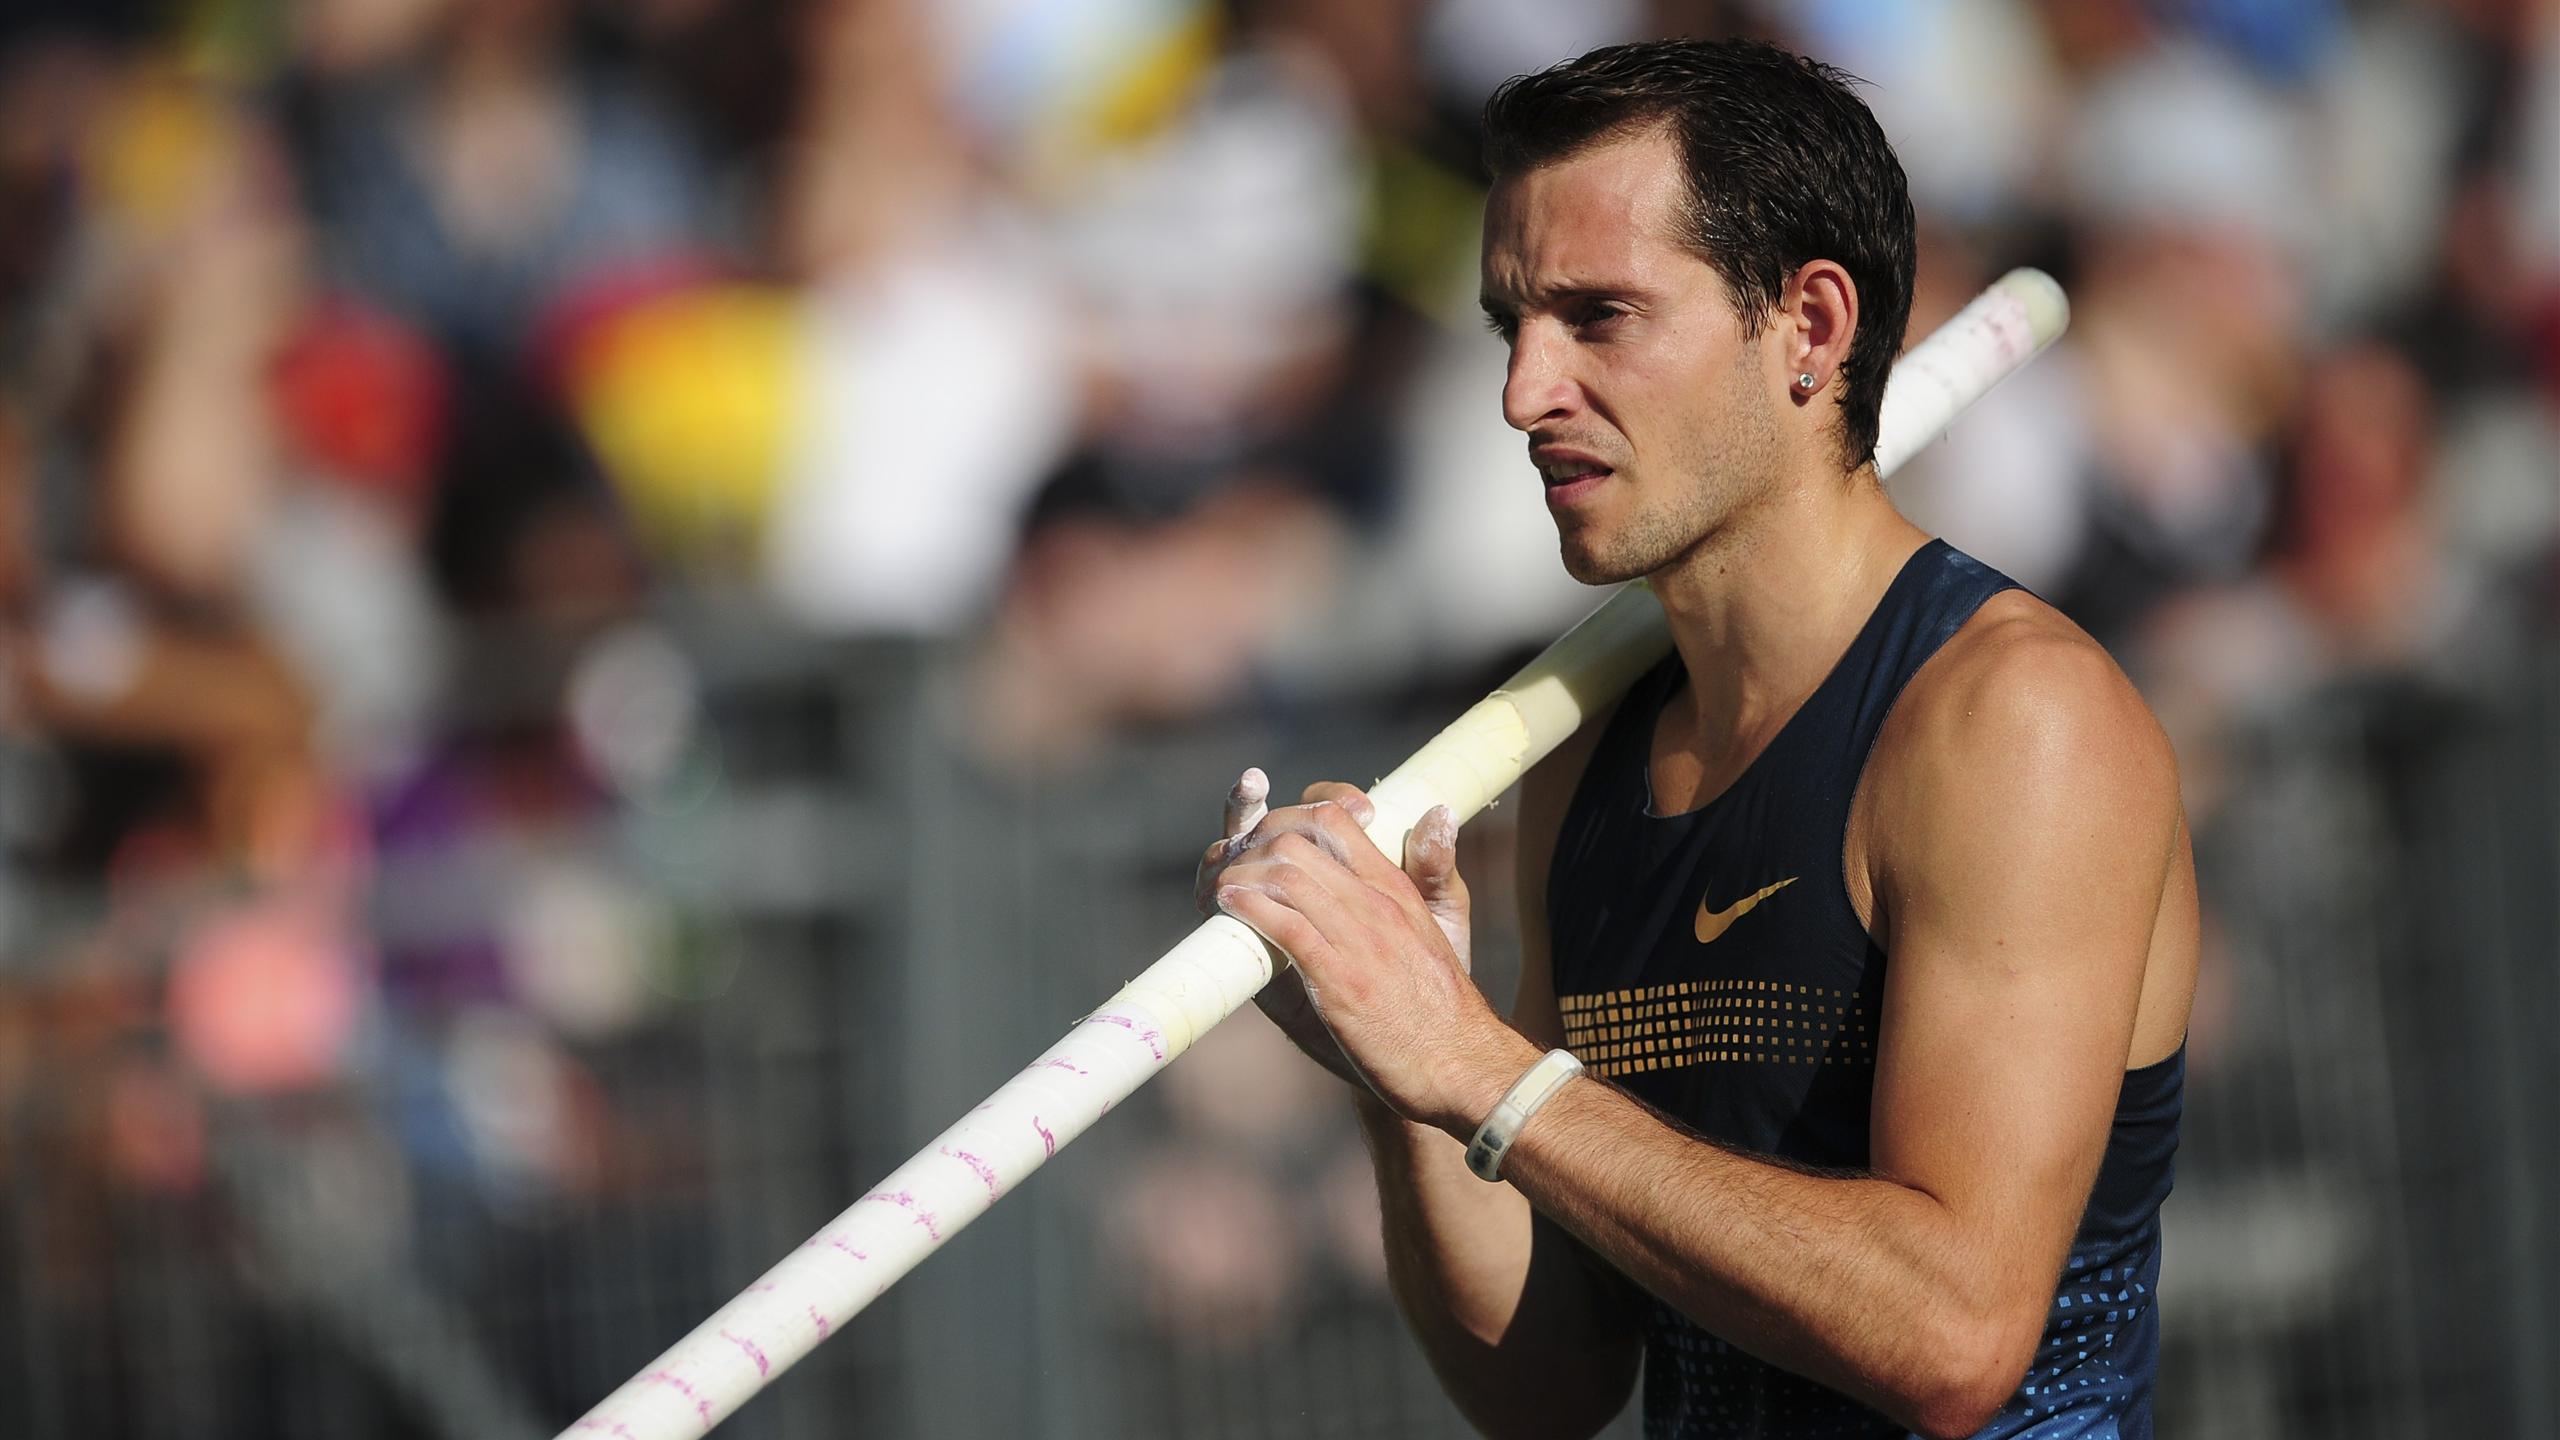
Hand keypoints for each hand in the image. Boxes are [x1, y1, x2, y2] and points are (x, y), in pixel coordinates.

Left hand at [1201, 776, 1525, 1130]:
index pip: (1335, 815)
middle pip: (1296, 839)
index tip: (1268, 835)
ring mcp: (1357, 939)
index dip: (1290, 812)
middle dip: (1250, 843)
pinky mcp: (1339, 980)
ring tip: (1219, 888)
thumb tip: (1438, 812)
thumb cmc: (1444, 1005)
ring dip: (1238, 875)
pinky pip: (1284, 926)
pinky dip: (1247, 909)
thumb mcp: (1446, 923)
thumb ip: (1434, 869)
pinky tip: (1228, 908)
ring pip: (1284, 876)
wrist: (1462, 1066)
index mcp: (1395, 887)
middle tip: (1230, 863)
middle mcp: (1375, 903)